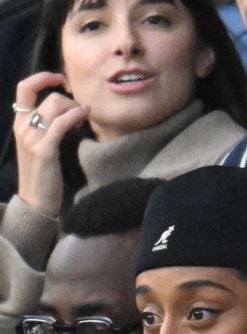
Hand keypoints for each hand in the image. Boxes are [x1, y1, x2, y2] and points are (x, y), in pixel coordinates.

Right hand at [12, 73, 89, 218]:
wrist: (36, 201)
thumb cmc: (43, 173)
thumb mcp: (41, 144)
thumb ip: (46, 127)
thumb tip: (65, 110)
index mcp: (19, 123)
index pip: (24, 88)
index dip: (42, 78)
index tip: (61, 78)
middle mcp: (22, 127)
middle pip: (47, 96)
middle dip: (69, 100)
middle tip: (81, 112)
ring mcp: (32, 138)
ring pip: (54, 106)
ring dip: (75, 108)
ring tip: (85, 117)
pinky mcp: (45, 150)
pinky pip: (60, 124)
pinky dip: (75, 116)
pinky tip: (85, 117)